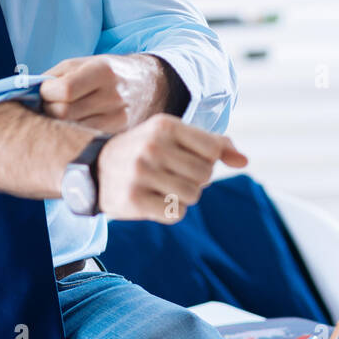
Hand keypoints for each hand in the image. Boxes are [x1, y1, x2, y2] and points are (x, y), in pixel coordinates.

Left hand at [39, 54, 169, 132]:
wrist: (151, 84)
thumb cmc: (109, 71)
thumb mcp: (84, 62)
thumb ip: (55, 75)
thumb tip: (28, 93)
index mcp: (103, 71)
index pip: (63, 90)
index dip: (47, 92)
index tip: (47, 91)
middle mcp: (113, 96)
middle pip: (63, 114)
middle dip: (49, 110)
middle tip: (51, 105)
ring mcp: (119, 119)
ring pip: (72, 131)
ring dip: (59, 125)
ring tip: (62, 117)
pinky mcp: (120, 136)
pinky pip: (86, 141)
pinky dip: (75, 136)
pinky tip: (76, 128)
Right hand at [94, 113, 247, 222]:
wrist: (94, 169)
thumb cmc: (145, 150)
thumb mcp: (174, 136)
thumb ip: (212, 144)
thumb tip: (244, 161)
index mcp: (165, 125)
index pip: (213, 150)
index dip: (207, 160)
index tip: (188, 159)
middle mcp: (152, 146)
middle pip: (205, 175)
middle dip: (195, 180)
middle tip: (172, 175)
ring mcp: (141, 173)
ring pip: (192, 196)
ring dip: (184, 197)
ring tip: (163, 187)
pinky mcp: (134, 199)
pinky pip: (175, 213)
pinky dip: (171, 211)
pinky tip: (154, 200)